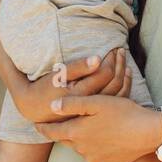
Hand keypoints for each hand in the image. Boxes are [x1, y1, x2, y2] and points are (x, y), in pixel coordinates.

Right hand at [13, 47, 130, 122]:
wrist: (35, 109)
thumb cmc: (45, 88)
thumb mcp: (57, 77)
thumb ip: (77, 68)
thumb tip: (97, 59)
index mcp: (80, 95)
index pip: (104, 74)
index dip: (111, 59)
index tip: (112, 48)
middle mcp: (90, 106)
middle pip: (114, 82)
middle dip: (120, 63)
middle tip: (120, 50)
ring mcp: (95, 111)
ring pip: (119, 91)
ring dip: (124, 72)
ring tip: (123, 58)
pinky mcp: (97, 113)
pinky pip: (117, 99)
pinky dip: (125, 84)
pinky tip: (126, 73)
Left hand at [33, 94, 161, 161]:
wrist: (147, 133)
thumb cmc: (123, 113)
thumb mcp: (97, 102)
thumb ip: (73, 104)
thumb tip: (52, 106)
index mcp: (76, 132)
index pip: (52, 132)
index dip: (43, 127)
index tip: (35, 125)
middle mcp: (81, 149)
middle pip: (65, 140)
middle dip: (61, 132)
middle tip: (60, 125)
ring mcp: (93, 159)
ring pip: (80, 147)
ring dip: (81, 140)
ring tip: (90, 130)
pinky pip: (93, 156)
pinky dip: (94, 148)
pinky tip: (104, 140)